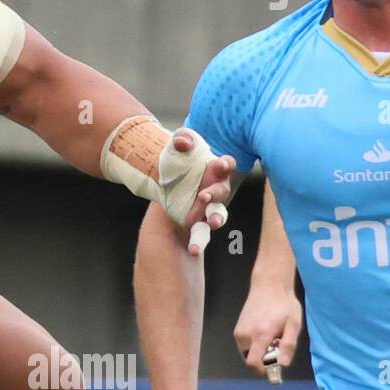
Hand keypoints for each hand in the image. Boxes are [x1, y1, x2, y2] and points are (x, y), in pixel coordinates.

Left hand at [170, 129, 235, 255]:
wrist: (163, 177)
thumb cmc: (176, 158)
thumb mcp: (176, 146)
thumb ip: (181, 140)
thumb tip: (183, 142)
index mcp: (213, 168)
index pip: (226, 165)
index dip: (226, 165)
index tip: (221, 164)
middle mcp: (214, 188)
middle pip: (222, 191)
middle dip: (215, 193)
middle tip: (203, 195)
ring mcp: (207, 206)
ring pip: (217, 214)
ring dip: (216, 218)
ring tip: (212, 223)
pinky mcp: (197, 221)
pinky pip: (201, 233)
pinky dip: (199, 242)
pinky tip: (193, 249)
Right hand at [234, 279, 301, 376]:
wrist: (268, 286)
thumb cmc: (284, 304)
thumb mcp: (294, 325)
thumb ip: (288, 346)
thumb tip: (283, 364)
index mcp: (260, 335)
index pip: (254, 363)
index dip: (264, 371)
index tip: (275, 368)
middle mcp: (245, 335)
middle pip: (250, 360)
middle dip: (263, 360)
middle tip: (276, 346)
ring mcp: (239, 331)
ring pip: (247, 353)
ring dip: (258, 352)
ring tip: (271, 338)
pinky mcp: (237, 329)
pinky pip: (244, 346)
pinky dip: (254, 345)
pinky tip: (263, 333)